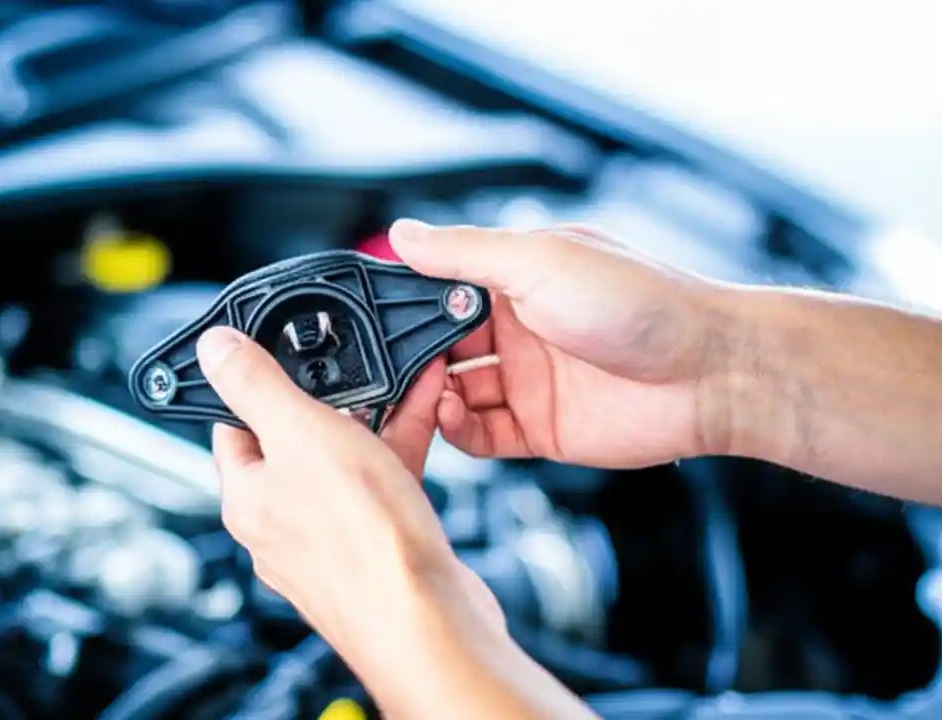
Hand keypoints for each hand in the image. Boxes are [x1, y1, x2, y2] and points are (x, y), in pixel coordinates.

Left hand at [194, 326, 508, 711]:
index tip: (274, 349)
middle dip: (327, 397)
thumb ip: (255, 384)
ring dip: (371, 418)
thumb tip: (213, 349)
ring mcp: (332, 539)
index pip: (232, 426)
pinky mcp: (379, 547)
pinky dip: (401, 447)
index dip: (252, 382)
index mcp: (248, 499)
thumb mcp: (300, 434)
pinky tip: (425, 418)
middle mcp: (282, 524)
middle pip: (293, 441)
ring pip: (344, 461)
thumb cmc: (362, 543)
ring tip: (398, 380)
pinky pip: (383, 482)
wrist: (431, 621)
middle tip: (349, 364)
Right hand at [390, 220, 730, 467]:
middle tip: (391, 365)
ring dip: (429, 396)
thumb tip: (402, 234)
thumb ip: (464, 252)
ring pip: (453, 394)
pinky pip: (482, 436)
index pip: (440, 289)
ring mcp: (528, 380)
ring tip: (423, 393)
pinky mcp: (540, 429)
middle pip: (440, 347)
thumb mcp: (540, 261)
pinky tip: (452, 417)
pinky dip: (457, 431)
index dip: (407, 304)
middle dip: (412, 356)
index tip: (376, 318)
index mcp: (516, 278)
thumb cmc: (642, 302)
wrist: (712, 372)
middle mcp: (518, 328)